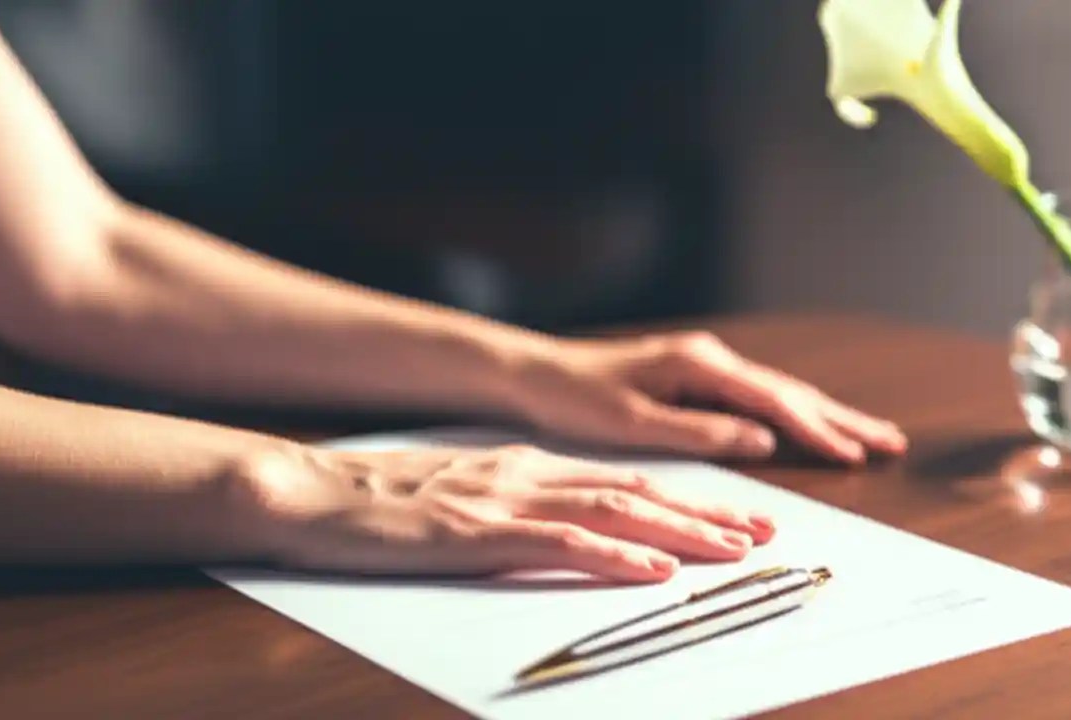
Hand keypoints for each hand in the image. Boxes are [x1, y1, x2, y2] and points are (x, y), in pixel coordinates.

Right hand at [244, 443, 774, 581]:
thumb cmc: (377, 504)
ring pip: (613, 510)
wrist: (306, 492)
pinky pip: (559, 544)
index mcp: (524, 467)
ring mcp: (504, 500)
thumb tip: (568, 532)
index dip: (686, 500)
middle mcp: (526, 474)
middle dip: (706, 512)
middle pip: (635, 490)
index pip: (623, 481)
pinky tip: (651, 569)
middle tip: (764, 532)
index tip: (736, 518)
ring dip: (679, 530)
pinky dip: (613, 555)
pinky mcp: (476, 532)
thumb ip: (515, 509)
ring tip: (733, 549)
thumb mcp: (460, 497)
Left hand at [512, 331, 906, 462]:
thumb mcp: (635, 422)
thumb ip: (702, 430)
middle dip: (842, 418)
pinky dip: (792, 413)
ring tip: (869, 435)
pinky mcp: (696, 377)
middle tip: (892, 442)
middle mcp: (710, 358)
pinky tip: (809, 425)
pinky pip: (758, 396)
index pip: (774, 401)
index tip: (857, 454)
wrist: (537, 373)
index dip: (818, 430)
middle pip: (790, 390)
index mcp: (700, 364)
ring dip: (824, 415)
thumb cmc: (577, 398)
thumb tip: (764, 440)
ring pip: (778, 392)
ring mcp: (705, 365)